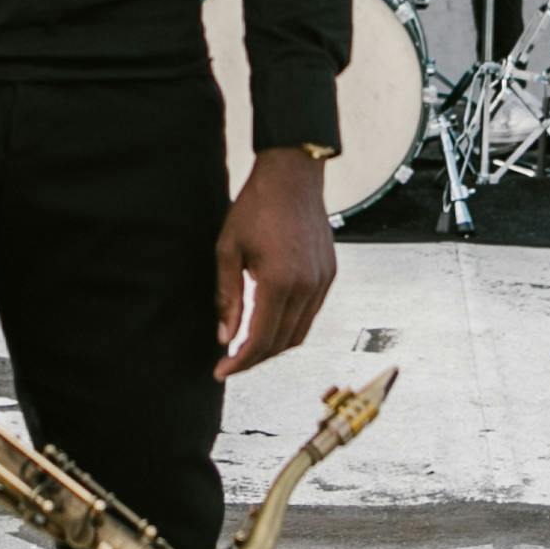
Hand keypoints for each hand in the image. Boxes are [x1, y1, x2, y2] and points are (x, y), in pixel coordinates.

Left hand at [211, 150, 333, 379]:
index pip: (260, 340)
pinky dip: (290, 327)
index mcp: (279, 281)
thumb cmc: (255, 208)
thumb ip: (227, 297)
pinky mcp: (329, 274)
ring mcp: (323, 281)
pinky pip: (311, 314)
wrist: (292, 176)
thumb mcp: (228, 250)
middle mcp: (307, 286)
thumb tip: (225, 337)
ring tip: (248, 348)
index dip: (239, 362)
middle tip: (230, 364)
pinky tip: (270, 324)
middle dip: (254, 359)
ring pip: (299, 333)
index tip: (220, 372)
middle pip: (281, 343)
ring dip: (274, 346)